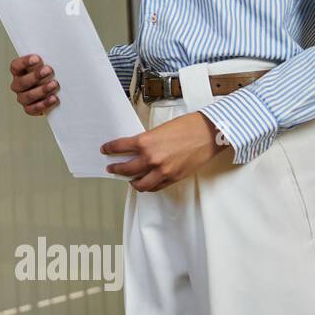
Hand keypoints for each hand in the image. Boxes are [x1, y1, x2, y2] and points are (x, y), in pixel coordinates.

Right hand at [9, 53, 57, 115]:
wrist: (55, 91)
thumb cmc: (49, 74)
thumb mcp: (46, 64)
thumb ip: (48, 59)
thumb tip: (59, 52)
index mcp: (19, 72)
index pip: (16, 66)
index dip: (24, 62)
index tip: (37, 58)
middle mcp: (18, 85)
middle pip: (21, 82)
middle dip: (35, 76)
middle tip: (49, 70)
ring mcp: (22, 97)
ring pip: (27, 96)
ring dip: (41, 90)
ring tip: (54, 84)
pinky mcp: (29, 108)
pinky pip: (32, 108)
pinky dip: (43, 104)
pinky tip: (53, 98)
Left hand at [101, 112, 229, 191]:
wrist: (208, 134)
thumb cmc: (187, 127)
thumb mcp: (159, 130)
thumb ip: (146, 141)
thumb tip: (135, 149)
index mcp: (145, 142)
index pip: (119, 147)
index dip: (110, 148)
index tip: (105, 149)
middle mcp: (151, 158)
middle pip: (126, 169)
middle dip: (116, 168)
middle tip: (112, 168)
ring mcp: (162, 171)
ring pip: (139, 184)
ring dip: (131, 182)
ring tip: (128, 179)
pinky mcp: (173, 178)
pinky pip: (155, 187)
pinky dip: (148, 186)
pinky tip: (145, 182)